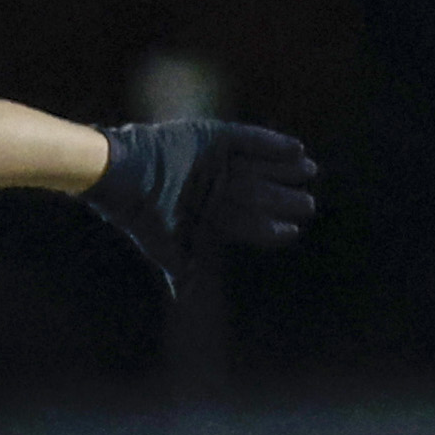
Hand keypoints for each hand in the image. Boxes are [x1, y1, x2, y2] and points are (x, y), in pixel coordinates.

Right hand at [83, 119, 317, 293]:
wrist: (124, 175)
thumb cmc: (141, 213)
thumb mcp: (163, 245)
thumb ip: (180, 268)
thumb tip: (184, 298)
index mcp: (207, 213)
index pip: (247, 223)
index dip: (271, 228)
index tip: (294, 230)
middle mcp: (215, 187)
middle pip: (259, 194)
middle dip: (285, 199)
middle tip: (309, 204)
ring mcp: (215, 161)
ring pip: (259, 167)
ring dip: (284, 169)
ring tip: (310, 171)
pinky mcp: (213, 136)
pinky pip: (249, 140)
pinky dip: (271, 144)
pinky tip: (296, 148)